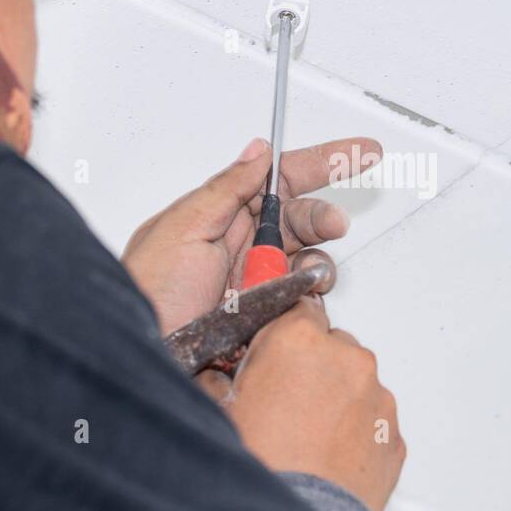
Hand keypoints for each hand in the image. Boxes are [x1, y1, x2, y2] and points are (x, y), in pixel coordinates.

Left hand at [123, 136, 380, 333]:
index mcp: (222, 216)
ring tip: (294, 281)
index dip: (323, 163)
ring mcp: (258, 285)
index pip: (280, 178)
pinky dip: (305, 303)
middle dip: (323, 218)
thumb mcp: (181, 229)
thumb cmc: (148, 293)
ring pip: (310, 264)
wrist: (148, 359)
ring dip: (311, 268)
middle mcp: (242, 248)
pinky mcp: (269, 319)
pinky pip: (305, 304)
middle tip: (334, 224)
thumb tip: (259, 152)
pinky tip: (285, 308)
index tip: (362, 151)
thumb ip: (225, 188)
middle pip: (303, 219)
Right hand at [225, 296, 404, 510]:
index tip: (272, 351)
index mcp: (299, 341)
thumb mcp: (216, 413)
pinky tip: (326, 459)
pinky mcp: (394, 437)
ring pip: (355, 383)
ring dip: (335, 400)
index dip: (281, 334)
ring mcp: (378, 399)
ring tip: (304, 440)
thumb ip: (215, 380)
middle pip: (331, 345)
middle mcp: (347, 361)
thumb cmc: (259, 470)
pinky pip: (373, 421)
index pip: (298, 308)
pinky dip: (355, 433)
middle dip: (310, 366)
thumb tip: (216, 379)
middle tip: (282, 404)